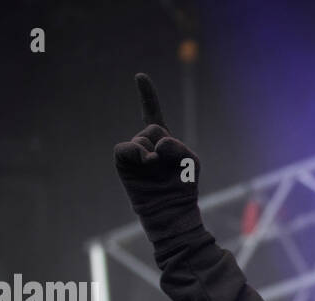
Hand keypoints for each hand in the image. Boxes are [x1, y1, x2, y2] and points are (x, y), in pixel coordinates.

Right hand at [113, 73, 202, 242]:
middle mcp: (145, 144)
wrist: (170, 211)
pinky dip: (136, 152)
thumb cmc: (183, 187)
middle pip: (153, 129)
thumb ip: (177, 147)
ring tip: (158, 171)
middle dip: (165, 145)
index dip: (147, 96)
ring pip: (142, 139)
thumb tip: (155, 147)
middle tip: (167, 165)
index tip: (140, 76)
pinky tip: (147, 162)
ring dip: (154, 154)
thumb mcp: (191, 162)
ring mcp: (134, 153)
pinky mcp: (123, 163)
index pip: (153, 113)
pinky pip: (125, 148)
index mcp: (163, 141)